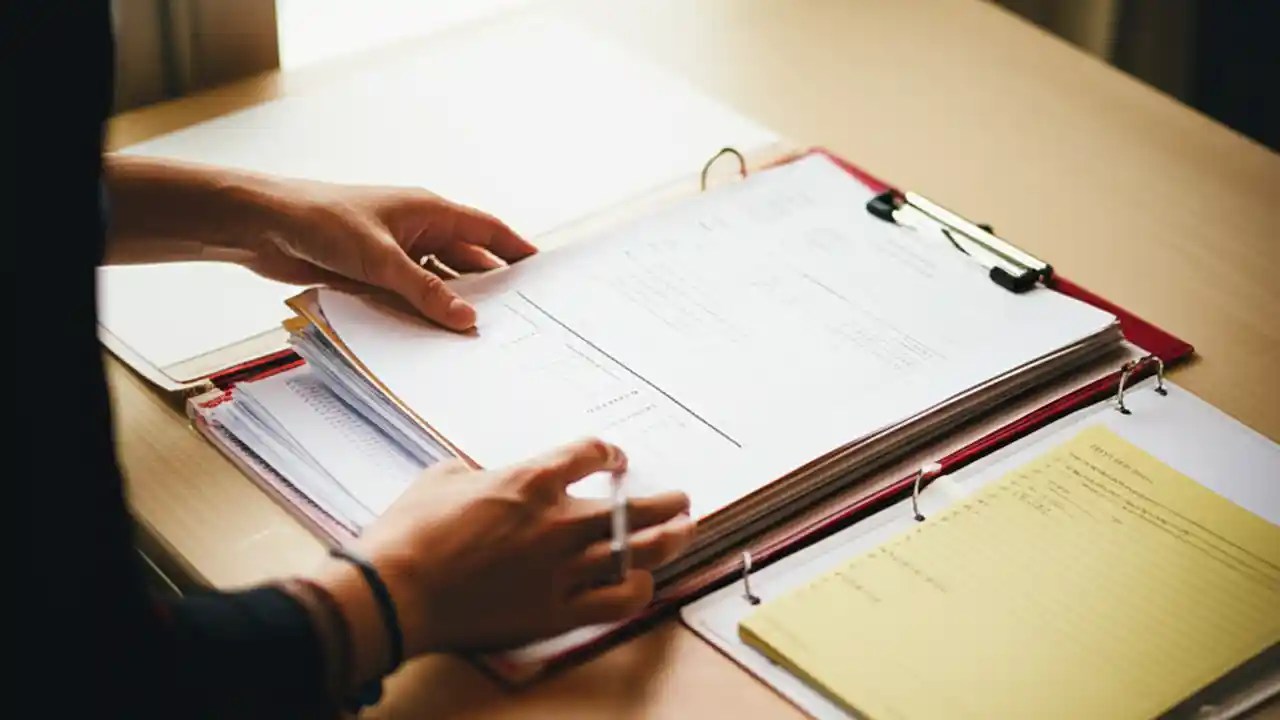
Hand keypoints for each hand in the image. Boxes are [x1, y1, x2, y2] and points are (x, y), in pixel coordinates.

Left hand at [248, 181, 537, 329]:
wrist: (262, 225)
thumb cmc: (321, 222)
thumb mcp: (380, 260)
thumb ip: (425, 292)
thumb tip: (468, 320)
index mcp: (429, 211)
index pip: (487, 231)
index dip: (517, 249)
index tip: (544, 273)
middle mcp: (417, 230)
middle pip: (466, 262)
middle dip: (490, 288)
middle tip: (519, 318)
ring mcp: (395, 253)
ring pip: (438, 283)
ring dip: (453, 305)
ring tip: (481, 336)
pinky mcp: (372, 273)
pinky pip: (409, 297)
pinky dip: (422, 313)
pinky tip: (435, 337)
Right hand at [322, 439, 692, 671]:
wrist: (395, 591)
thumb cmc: (410, 532)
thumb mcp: (441, 477)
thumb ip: (476, 473)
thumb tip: (484, 476)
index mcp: (529, 481)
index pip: (589, 455)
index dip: (608, 454)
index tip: (614, 460)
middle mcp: (557, 522)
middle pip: (633, 507)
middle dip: (665, 502)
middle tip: (680, 499)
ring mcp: (561, 570)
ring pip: (637, 552)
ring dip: (669, 540)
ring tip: (684, 533)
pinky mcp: (555, 612)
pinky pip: (615, 602)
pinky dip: (637, 590)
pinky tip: (644, 584)